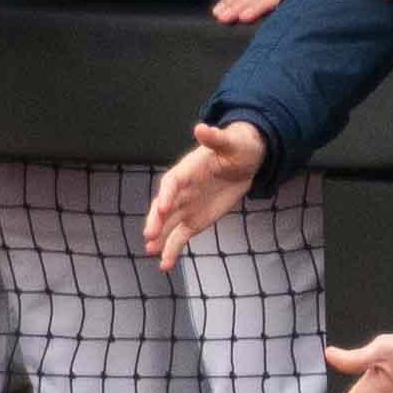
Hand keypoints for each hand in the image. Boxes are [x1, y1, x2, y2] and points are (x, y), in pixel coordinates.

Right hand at [142, 119, 267, 268]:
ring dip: (159, 238)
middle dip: (156, 220)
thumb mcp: (229, 142)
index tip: (162, 206)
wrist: (243, 161)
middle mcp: (180, 191)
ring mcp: (185, 207)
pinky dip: (172, 250)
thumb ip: (215, 138)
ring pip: (168, 225)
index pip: (171, 183)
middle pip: (164, 207)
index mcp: (185, 171)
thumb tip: (202, 128)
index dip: (166, 194)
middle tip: (149, 234)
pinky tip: (165, 265)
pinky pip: (180, 237)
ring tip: (150, 251)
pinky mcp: (194, 220)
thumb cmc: (235, 148)